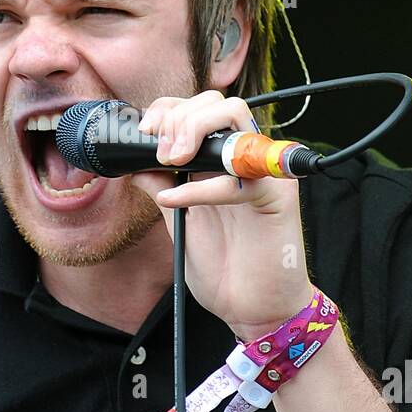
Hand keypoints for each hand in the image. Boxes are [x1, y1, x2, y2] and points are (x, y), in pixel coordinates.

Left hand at [129, 90, 315, 341]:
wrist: (251, 309)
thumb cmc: (223, 267)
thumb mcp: (178, 221)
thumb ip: (163, 187)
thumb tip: (134, 164)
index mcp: (222, 161)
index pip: (199, 108)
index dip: (168, 110)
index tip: (143, 133)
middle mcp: (244, 160)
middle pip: (219, 102)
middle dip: (179, 117)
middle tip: (159, 152)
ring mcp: (263, 174)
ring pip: (237, 116)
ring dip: (194, 130)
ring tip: (169, 162)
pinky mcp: (277, 196)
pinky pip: (239, 175)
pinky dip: (199, 185)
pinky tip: (174, 199)